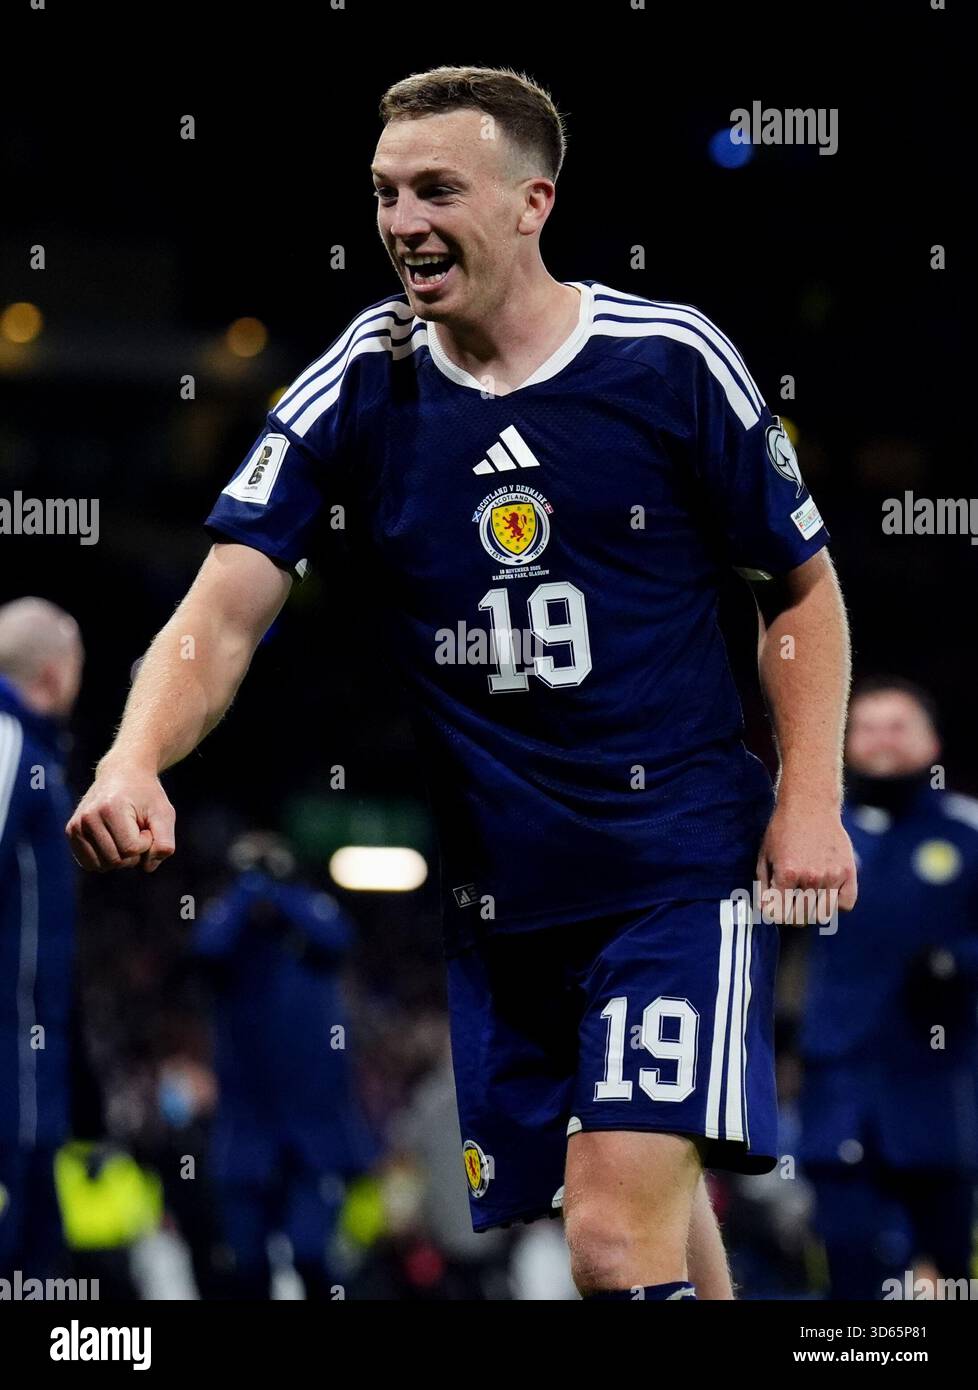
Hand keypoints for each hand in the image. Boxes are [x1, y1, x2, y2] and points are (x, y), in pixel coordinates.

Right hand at [66, 758, 175, 872]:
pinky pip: (89, 864)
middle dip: (134, 851)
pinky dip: (105, 859)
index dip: (146, 842)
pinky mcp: (71, 832)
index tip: (145, 824)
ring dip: (120, 856)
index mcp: (110, 809)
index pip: (131, 849)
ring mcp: (75, 825)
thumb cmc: (146, 795)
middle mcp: (88, 817)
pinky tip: (112, 840)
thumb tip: (147, 867)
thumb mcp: (164, 813)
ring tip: (124, 833)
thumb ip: (164, 843)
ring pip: (102, 866)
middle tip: (135, 827)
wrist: (123, 773)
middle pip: (116, 861)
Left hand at [756, 798, 856, 925]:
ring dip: (814, 910)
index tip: (777, 908)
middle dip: (793, 914)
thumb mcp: (764, 856)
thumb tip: (767, 911)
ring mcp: (832, 875)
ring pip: (823, 913)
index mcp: (787, 873)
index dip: (776, 914)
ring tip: (809, 897)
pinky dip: (837, 904)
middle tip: (793, 902)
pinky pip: (846, 904)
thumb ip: (764, 886)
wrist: (809, 804)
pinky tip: (828, 893)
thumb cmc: (783, 830)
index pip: (781, 915)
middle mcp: (811, 877)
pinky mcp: (848, 872)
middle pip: (802, 917)